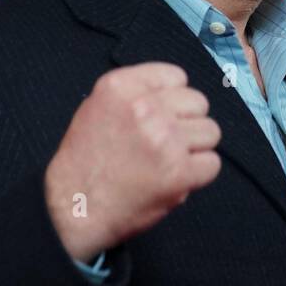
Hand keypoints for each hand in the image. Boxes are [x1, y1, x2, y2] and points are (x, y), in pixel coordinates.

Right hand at [44, 63, 222, 260]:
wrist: (74, 208)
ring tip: (168, 161)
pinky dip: (198, 174)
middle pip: (199, 103)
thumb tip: (174, 91)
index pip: (176, 76)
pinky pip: (212, 163)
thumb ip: (135, 95)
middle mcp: (145, 108)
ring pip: (211, 132)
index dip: (174, 98)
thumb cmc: (85, 163)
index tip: (163, 116)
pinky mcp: (179, 172)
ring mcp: (165, 139)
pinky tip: (174, 179)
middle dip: (187, 122)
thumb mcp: (96, 109)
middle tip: (165, 143)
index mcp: (121, 87)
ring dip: (195, 148)